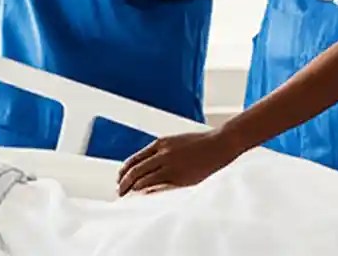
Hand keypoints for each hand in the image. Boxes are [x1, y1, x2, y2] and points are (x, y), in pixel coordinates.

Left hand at [117, 130, 242, 195]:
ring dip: (132, 189)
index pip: (134, 159)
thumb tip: (147, 165)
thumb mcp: (176, 142)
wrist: (219, 145)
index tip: (119, 179)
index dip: (123, 171)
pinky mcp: (179, 177)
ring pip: (142, 180)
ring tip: (127, 196)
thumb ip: (161, 152)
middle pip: (134, 170)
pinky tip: (142, 196)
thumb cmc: (200, 144)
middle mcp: (162, 154)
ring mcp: (170, 165)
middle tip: (119, 192)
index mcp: (160, 143)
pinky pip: (157, 186)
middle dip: (123, 183)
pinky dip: (146, 191)